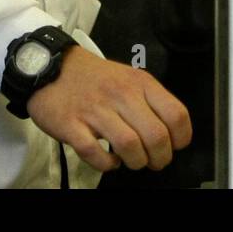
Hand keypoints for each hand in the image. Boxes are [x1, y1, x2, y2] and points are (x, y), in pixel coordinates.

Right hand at [25, 46, 191, 173]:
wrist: (52, 67)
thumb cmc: (95, 78)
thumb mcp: (129, 78)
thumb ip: (150, 101)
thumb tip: (171, 134)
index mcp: (140, 83)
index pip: (176, 114)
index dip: (180, 139)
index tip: (173, 146)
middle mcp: (121, 95)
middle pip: (156, 137)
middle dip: (159, 158)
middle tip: (152, 160)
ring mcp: (95, 110)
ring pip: (129, 146)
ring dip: (135, 162)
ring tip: (131, 160)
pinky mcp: (71, 125)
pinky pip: (95, 153)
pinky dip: (107, 164)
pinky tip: (109, 160)